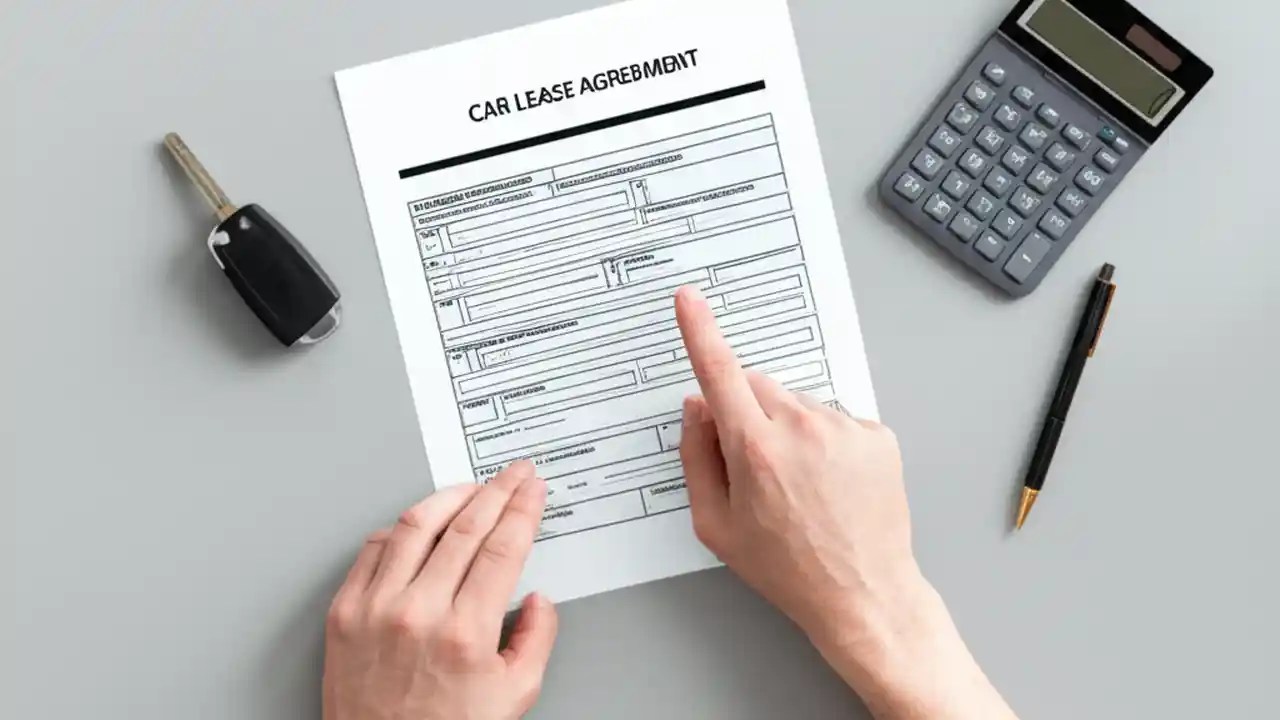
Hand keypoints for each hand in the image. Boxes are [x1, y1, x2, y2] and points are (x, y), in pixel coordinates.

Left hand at [323, 461, 557, 719]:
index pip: (503, 547)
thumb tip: (539, 602)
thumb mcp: (513, 696)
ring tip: (470, 489)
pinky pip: (374, 549)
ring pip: (415, 525)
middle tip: (512, 476)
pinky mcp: (343, 613)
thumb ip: (536, 640)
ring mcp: (375, 609)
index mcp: (465, 634)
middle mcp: (417, 613)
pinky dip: (402, 528)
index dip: (523, 509)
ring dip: (449, 497)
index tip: (532, 491)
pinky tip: (421, 524)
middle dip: (497, 491)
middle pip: (465, 526)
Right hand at [673, 286, 915, 640]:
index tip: (689, 300)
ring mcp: (845, 429)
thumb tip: (698, 408)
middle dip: (747, 412)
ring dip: (789, 429)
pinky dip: (826, 441)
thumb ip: (696, 458)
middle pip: (758, 388)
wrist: (863, 593)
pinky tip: (831, 483)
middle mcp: (802, 428)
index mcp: (756, 449)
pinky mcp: (877, 435)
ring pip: (798, 404)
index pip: (719, 374)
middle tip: (756, 467)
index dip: (700, 332)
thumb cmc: (785, 568)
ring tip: (802, 485)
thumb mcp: (716, 525)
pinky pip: (836, 420)